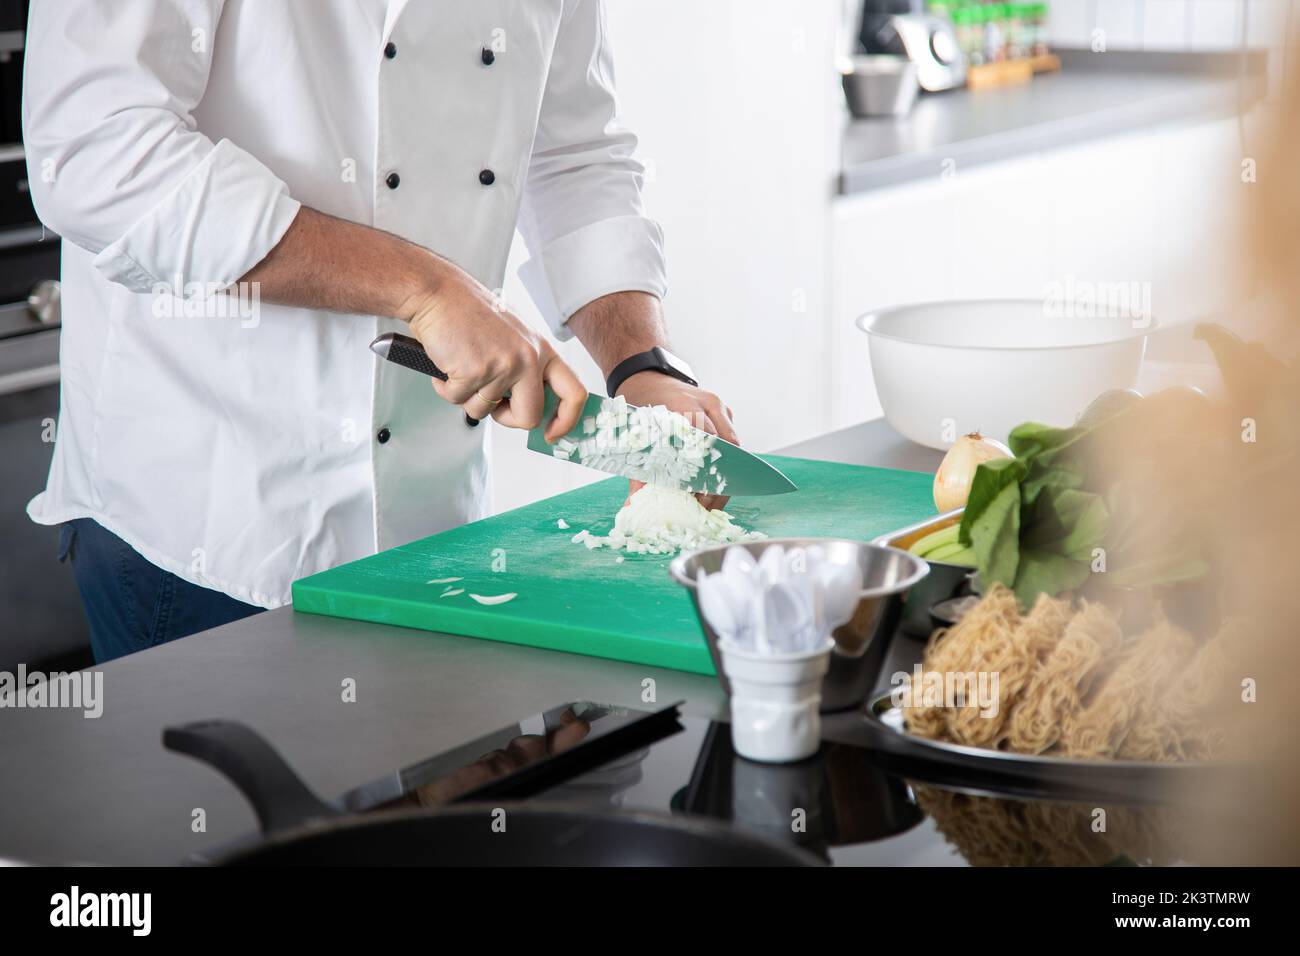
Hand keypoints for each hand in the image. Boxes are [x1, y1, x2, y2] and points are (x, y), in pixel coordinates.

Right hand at [402, 259, 585, 440]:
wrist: (438, 293)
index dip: (566, 420)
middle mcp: (528, 358)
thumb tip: (531, 406)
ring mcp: (503, 365)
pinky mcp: (475, 371)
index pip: (574, 393)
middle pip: (529, 416)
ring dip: (467, 396)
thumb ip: (526, 369)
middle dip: (506, 418)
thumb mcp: (513, 338)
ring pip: (485, 411)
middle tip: (492, 405)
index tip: (552, 433)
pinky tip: (447, 365)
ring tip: (462, 367)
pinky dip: (447, 388)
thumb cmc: (469, 314)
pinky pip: (458, 400)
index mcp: (541, 350)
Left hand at [617, 370, 738, 510]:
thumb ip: (638, 470)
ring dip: (723, 472)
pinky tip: (708, 479)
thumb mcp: (636, 433)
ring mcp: (718, 406)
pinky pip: (730, 440)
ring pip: (733, 445)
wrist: (648, 378)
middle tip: (704, 504)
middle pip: (727, 446)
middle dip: (719, 479)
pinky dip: (722, 461)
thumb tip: (634, 502)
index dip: (706, 472)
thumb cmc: (641, 404)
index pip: (706, 441)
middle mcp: (707, 403)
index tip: (698, 497)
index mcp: (684, 405)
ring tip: (707, 497)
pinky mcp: (724, 412)